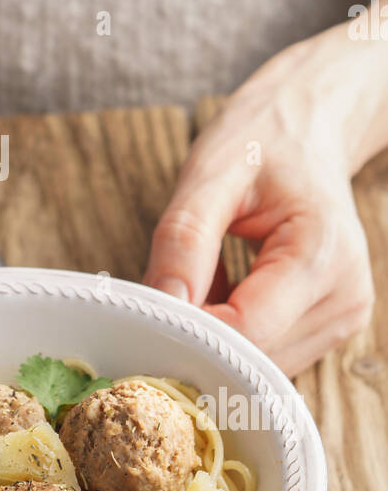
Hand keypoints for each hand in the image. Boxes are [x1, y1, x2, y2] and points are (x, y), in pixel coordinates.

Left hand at [144, 20, 387, 375]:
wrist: (308, 127)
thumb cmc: (262, 140)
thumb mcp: (210, 173)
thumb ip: (184, 239)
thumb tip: (161, 304)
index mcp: (322, 254)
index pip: (247, 330)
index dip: (190, 329)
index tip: (147, 309)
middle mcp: (344, 297)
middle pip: (255, 355)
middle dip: (199, 336)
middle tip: (161, 293)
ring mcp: (342, 317)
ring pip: (259, 363)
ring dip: (216, 336)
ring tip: (202, 278)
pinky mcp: (329, 325)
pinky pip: (267, 352)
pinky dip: (233, 332)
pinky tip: (222, 289)